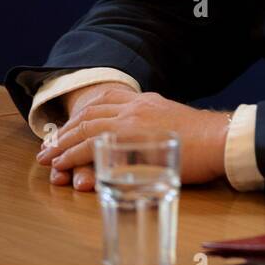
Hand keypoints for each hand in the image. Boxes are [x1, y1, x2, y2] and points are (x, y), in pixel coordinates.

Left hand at [35, 90, 229, 191]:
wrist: (217, 139)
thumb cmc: (198, 137)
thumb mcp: (168, 119)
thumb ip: (148, 123)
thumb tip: (135, 137)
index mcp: (141, 101)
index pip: (100, 105)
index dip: (78, 119)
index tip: (63, 132)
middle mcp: (133, 107)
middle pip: (88, 116)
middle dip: (63, 132)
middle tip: (46, 148)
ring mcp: (132, 122)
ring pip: (86, 129)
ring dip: (62, 144)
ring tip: (47, 158)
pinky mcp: (133, 140)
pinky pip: (94, 145)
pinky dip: (74, 154)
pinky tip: (63, 163)